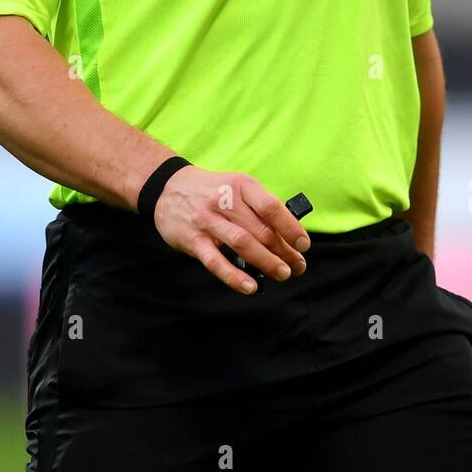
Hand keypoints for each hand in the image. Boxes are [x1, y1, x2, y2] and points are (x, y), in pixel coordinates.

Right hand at [153, 167, 310, 295]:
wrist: (167, 189)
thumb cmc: (211, 191)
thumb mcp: (236, 186)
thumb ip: (258, 207)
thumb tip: (288, 235)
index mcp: (241, 185)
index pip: (271, 207)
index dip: (290, 227)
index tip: (303, 245)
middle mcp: (225, 200)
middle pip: (261, 230)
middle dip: (284, 251)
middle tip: (298, 266)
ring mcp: (208, 221)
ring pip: (242, 244)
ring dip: (267, 262)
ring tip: (283, 274)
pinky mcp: (193, 240)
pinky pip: (216, 261)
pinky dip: (234, 276)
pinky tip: (250, 287)